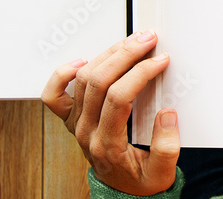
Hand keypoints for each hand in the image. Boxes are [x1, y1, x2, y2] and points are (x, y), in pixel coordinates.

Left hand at [41, 31, 178, 194]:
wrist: (123, 192)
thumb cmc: (141, 180)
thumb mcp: (162, 173)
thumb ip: (167, 147)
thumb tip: (168, 115)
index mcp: (107, 145)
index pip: (119, 99)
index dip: (140, 74)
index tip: (160, 61)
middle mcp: (86, 132)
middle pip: (99, 82)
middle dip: (126, 54)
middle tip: (148, 39)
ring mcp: (75, 124)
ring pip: (82, 79)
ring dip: (107, 55)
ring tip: (130, 43)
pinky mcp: (71, 119)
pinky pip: (54, 95)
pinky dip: (63, 74)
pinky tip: (83, 61)